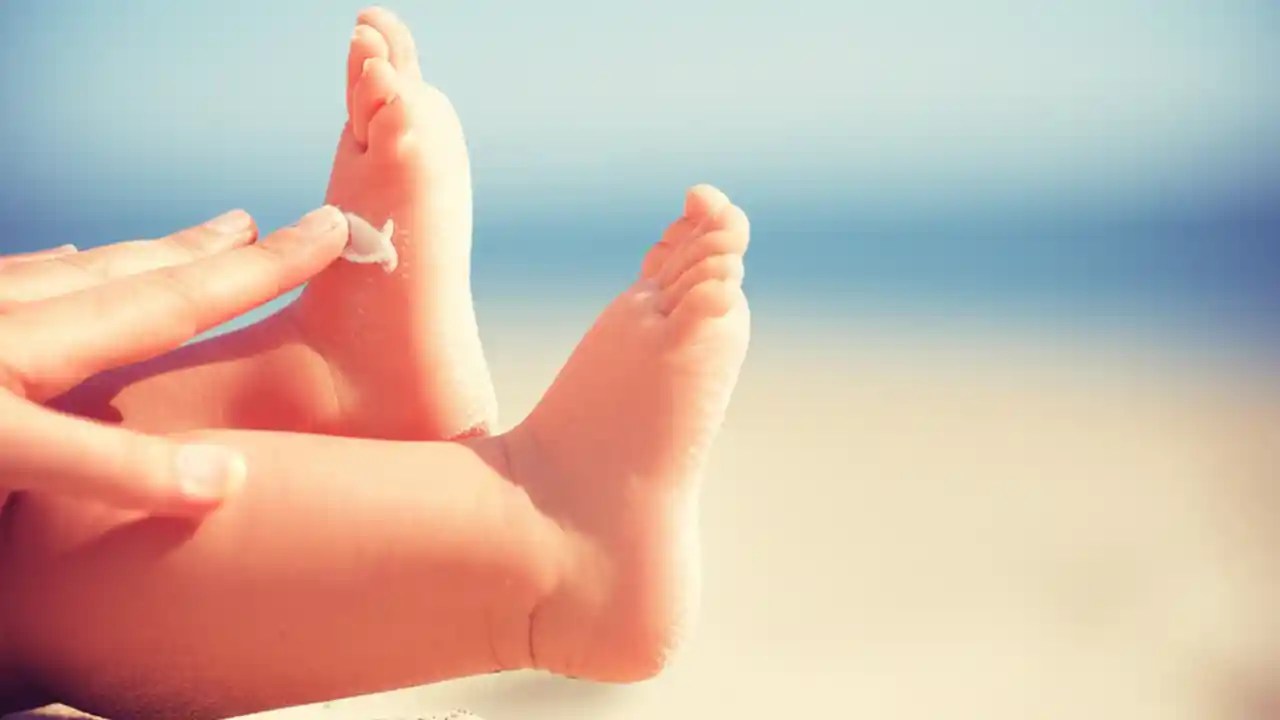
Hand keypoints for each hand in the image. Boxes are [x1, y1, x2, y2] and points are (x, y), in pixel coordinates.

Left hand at [0, 206, 349, 514]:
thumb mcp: (3, 453)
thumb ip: (113, 465)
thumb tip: (231, 476)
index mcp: (32, 345)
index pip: (176, 299)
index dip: (261, 270)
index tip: (327, 230)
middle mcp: (3, 314)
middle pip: (123, 274)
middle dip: (200, 253)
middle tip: (251, 225)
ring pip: (61, 275)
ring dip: (128, 261)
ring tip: (167, 247)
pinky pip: (7, 283)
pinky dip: (42, 273)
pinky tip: (39, 270)